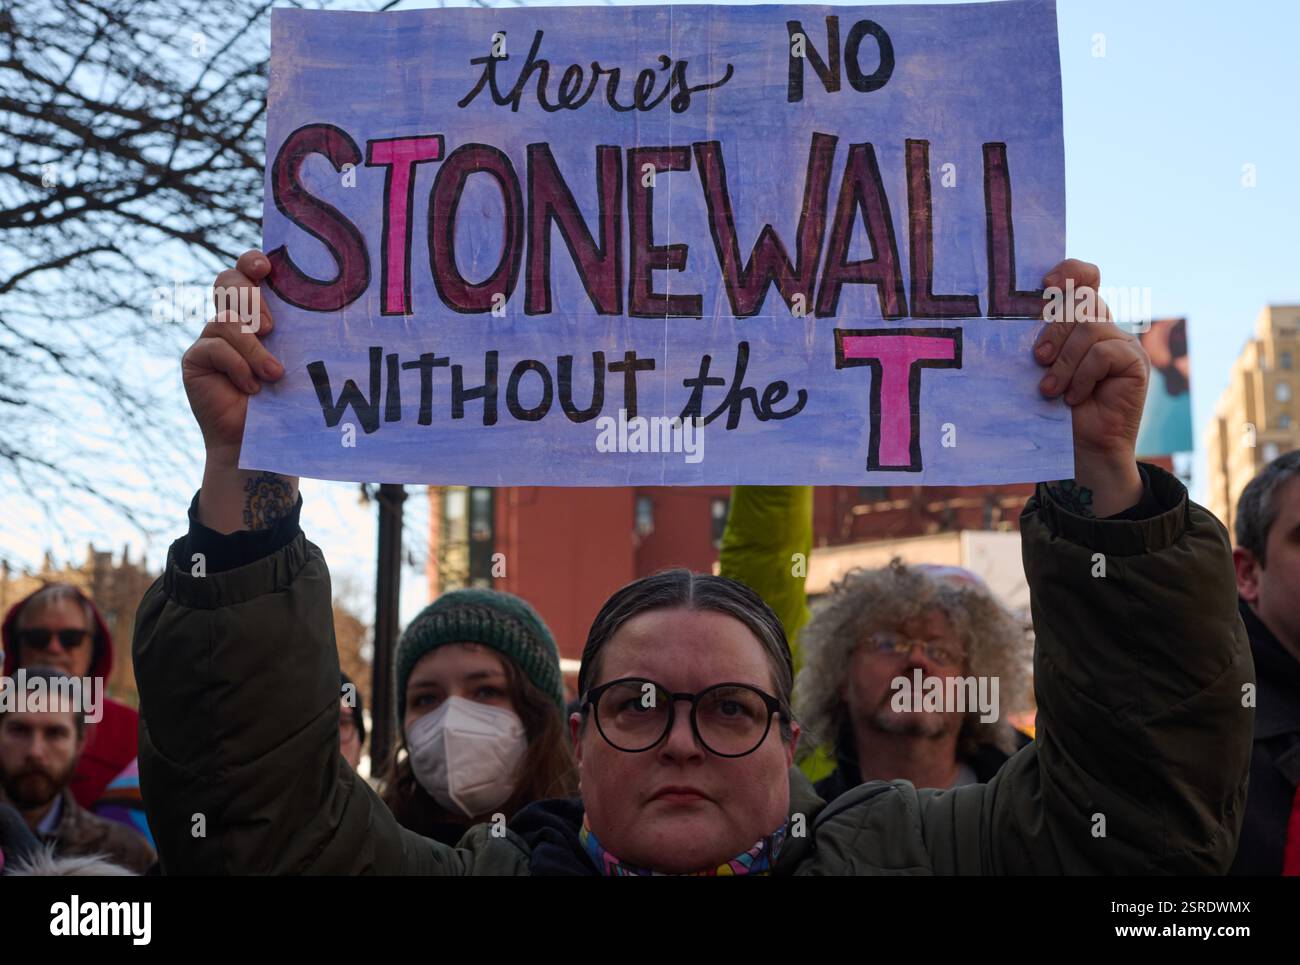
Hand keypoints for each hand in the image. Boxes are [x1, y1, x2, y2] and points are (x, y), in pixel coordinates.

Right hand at [181, 249, 281, 467]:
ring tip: (274, 374)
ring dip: (253, 349)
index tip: (266, 268)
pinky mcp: (196, 359)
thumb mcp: (300, 359)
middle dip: (248, 296)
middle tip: (270, 326)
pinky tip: (252, 387)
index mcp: (261, 311)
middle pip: (227, 281)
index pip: (249, 272)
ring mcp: (212, 338)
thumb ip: (299, 332)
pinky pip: (214, 348)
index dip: (252, 261)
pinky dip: (238, 366)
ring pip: (226, 320)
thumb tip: (330, 306)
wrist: (263, 441)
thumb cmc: (289, 399)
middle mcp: (233, 319)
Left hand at [1035, 259, 1148, 515]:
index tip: (1045, 284)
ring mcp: (1122, 342)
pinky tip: (1074, 398)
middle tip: (1037, 360)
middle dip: (1053, 330)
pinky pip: (1105, 353)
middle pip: (1081, 302)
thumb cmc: (1050, 410)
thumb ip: (1038, 341)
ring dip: (1064, 363)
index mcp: (1079, 321)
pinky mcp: (1135, 362)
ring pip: (1089, 329)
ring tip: (1049, 390)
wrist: (1079, 451)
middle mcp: (1103, 326)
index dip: (1070, 272)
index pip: (1084, 278)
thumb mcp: (1039, 370)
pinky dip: (1083, 376)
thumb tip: (1011, 317)